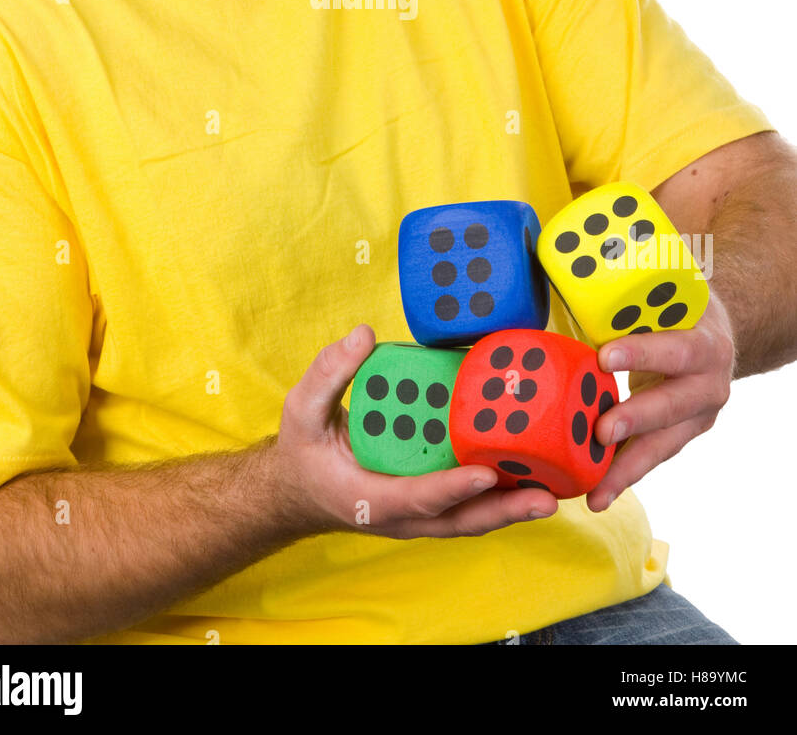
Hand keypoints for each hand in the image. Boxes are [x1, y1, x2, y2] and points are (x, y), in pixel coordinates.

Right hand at [275, 324, 558, 538]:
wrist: (299, 489)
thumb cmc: (305, 451)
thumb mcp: (302, 409)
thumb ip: (330, 372)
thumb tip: (364, 335)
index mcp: (369, 498)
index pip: (416, 498)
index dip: (451, 488)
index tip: (484, 475)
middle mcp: (401, 515)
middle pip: (461, 520)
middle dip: (505, 510)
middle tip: (547, 498)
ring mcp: (420, 514)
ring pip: (473, 517)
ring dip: (514, 507)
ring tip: (558, 489)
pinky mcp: (432, 503)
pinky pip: (471, 504)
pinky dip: (502, 494)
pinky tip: (534, 471)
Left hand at [585, 287, 735, 510]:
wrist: (714, 332)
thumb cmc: (675, 304)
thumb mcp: (666, 283)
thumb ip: (635, 267)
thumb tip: (577, 234)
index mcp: (705, 339)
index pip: (677, 346)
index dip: (644, 351)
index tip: (605, 354)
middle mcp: (709, 384)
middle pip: (675, 407)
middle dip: (637, 418)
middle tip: (600, 429)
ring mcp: (698, 417)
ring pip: (666, 446)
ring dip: (629, 467)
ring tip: (596, 487)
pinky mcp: (681, 437)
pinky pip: (654, 461)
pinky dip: (625, 478)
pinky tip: (596, 495)